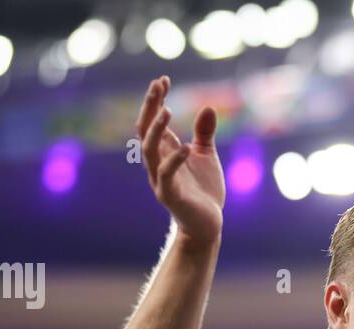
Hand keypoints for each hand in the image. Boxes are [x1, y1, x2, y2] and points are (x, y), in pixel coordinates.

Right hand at [136, 75, 224, 244]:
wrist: (208, 224)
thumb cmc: (205, 191)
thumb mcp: (206, 156)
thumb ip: (204, 133)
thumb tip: (208, 107)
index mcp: (165, 151)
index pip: (153, 121)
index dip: (156, 100)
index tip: (163, 79)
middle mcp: (157, 163)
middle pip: (145, 130)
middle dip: (150, 107)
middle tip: (158, 86)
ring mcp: (161, 179)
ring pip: (149, 150)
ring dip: (156, 130)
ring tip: (167, 111)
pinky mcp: (170, 195)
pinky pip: (167, 175)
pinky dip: (175, 160)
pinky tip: (186, 146)